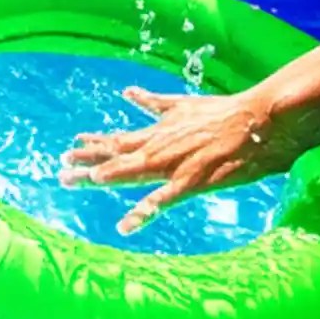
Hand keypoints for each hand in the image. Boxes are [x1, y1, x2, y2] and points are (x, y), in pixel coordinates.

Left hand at [60, 88, 299, 234]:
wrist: (258, 120)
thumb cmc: (224, 112)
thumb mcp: (182, 104)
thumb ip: (153, 103)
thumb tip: (128, 93)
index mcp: (158, 132)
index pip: (118, 140)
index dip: (94, 145)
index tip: (70, 146)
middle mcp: (159, 147)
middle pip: (115, 157)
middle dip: (86, 164)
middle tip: (61, 171)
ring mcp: (173, 165)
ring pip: (129, 173)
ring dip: (102, 178)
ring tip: (77, 182)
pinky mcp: (192, 181)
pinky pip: (162, 201)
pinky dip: (142, 213)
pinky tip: (124, 225)